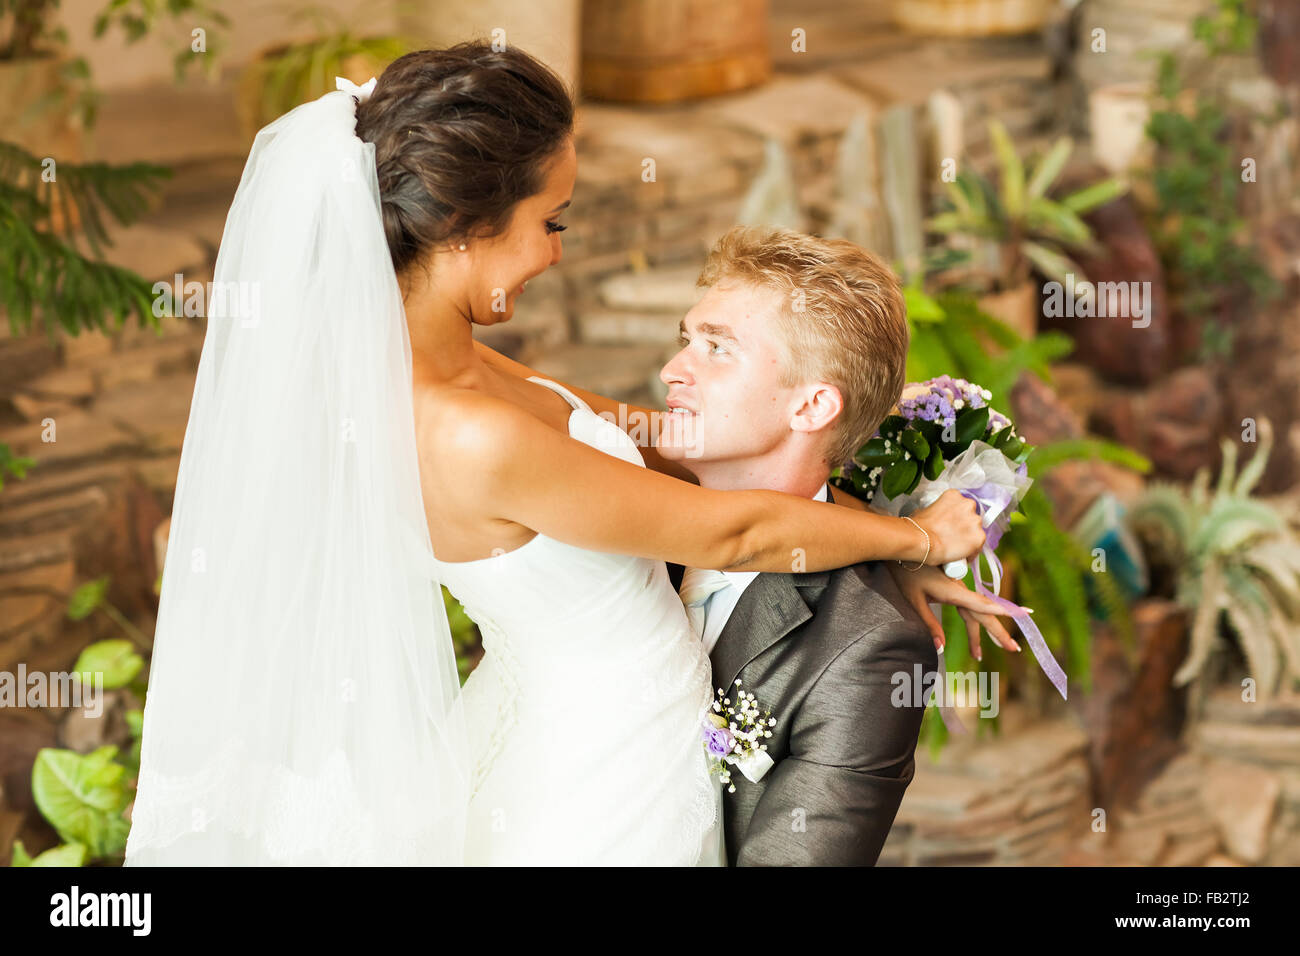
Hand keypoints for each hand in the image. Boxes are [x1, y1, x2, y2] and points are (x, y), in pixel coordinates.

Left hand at [886, 562, 1028, 656]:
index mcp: (953, 592)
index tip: (1023, 615)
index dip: (1003, 611)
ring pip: (975, 612)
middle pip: (983, 614)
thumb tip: (941, 648)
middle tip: (1014, 649)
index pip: (982, 605)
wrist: (903, 550)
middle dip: (998, 633)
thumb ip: (929, 624)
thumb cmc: (906, 575)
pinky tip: (974, 634)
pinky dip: (973, 622)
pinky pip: (969, 606)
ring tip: (978, 655)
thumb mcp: (914, 601)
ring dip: (981, 633)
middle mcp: (960, 590)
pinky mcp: (953, 587)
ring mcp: (957, 588)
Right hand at [909, 489, 985, 565]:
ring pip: (976, 531)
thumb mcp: (924, 510)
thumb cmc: (917, 527)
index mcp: (954, 495)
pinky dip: (970, 552)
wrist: (920, 540)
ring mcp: (975, 521)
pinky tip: (960, 556)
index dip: (957, 517)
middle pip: (971, 517)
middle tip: (953, 536)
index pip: (961, 506)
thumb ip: (935, 511)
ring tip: (956, 548)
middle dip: (964, 526)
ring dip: (968, 538)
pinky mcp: (979, 537)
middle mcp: (968, 505)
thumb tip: (934, 519)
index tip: (951, 525)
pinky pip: (978, 547)